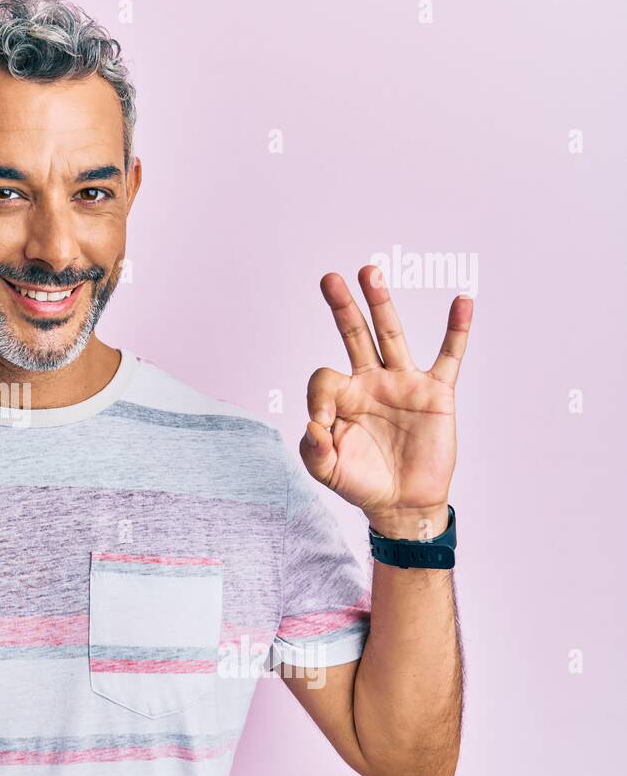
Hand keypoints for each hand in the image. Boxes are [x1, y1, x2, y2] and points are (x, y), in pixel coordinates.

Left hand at [301, 265, 472, 539]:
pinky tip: (462, 301)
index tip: (322, 424)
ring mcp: (404, 383)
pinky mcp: (436, 393)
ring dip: (380, 303)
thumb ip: (313, 448)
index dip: (319, 397)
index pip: (324, 377)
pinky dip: (457, 329)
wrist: (402, 504)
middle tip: (329, 279)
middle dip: (341, 307)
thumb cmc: (361, 482)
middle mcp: (371, 382)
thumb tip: (314, 424)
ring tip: (370, 271)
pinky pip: (449, 356)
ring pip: (391, 334)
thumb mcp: (326, 470)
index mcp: (342, 397)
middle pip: (354, 335)